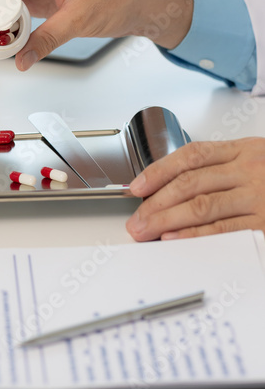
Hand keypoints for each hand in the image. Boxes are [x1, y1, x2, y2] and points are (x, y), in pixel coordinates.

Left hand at [126, 138, 264, 240]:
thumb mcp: (258, 158)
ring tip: (146, 231)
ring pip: (202, 206)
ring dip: (167, 221)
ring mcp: (260, 195)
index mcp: (244, 149)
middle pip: (190, 183)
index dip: (158, 170)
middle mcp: (250, 169)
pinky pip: (224, 229)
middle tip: (136, 219)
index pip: (190, 156)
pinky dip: (196, 235)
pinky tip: (175, 240)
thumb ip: (223, 166)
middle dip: (156, 202)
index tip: (137, 186)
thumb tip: (176, 185)